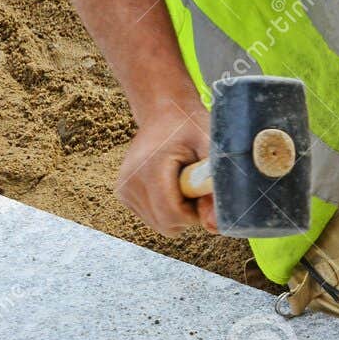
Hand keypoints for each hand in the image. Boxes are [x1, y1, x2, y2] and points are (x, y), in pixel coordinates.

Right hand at [115, 98, 215, 236]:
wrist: (164, 113)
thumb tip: (213, 226)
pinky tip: (170, 186)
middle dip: (188, 214)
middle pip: (167, 226)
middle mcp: (129, 182)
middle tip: (194, 185)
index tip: (202, 191)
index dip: (195, 212)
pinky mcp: (124, 194)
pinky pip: (154, 219)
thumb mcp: (211, 151)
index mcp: (148, 169)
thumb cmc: (192, 129)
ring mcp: (123, 190)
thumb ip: (215, 189)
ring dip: (178, 212)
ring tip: (182, 182)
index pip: (172, 216)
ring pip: (161, 226)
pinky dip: (167, 209)